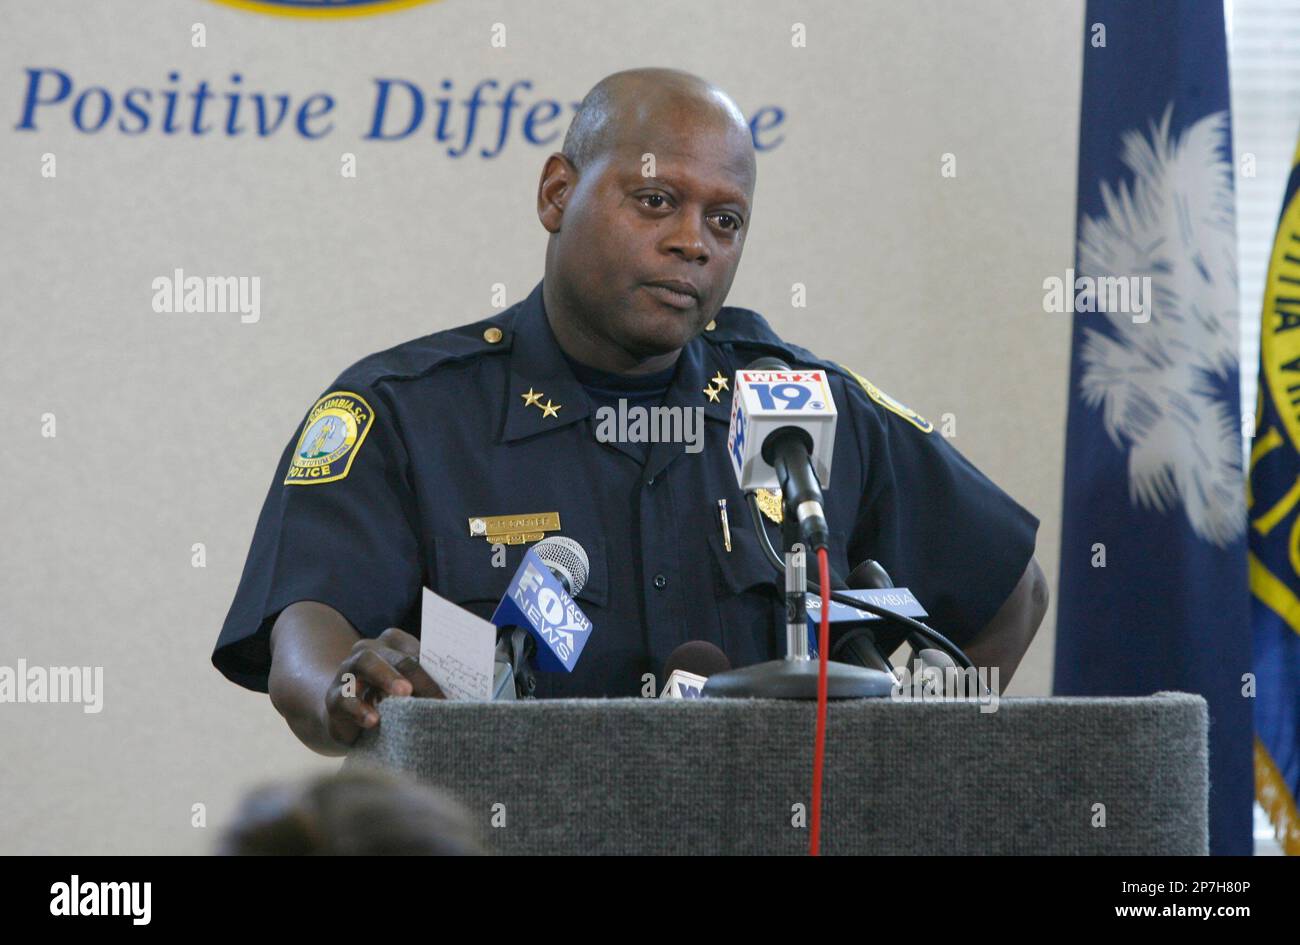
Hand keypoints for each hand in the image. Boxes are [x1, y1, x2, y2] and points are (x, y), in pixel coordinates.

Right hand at [323, 627, 443, 745]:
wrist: (345, 715)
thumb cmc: (387, 698)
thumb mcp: (409, 689)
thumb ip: (429, 685)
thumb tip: (466, 698)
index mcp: (392, 643)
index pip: (416, 649)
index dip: (437, 669)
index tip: (455, 692)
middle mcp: (369, 650)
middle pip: (396, 656)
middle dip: (418, 676)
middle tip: (436, 696)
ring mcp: (348, 671)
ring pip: (365, 663)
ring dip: (386, 676)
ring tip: (404, 694)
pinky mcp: (334, 697)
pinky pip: (345, 698)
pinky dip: (360, 709)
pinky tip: (374, 720)